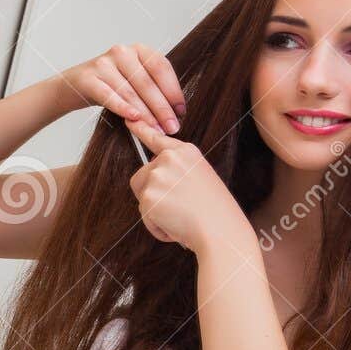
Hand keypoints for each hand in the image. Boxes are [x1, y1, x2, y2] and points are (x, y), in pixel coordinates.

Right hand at [57, 44, 185, 133]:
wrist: (74, 86)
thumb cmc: (110, 86)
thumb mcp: (133, 81)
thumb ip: (153, 89)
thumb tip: (177, 112)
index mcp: (139, 50)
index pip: (161, 68)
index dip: (173, 90)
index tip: (181, 111)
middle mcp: (122, 52)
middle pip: (147, 83)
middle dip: (162, 108)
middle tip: (172, 127)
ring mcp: (103, 64)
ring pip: (130, 92)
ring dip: (145, 114)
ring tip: (155, 130)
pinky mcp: (89, 79)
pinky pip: (109, 96)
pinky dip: (123, 108)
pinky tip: (134, 120)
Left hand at [128, 120, 252, 254]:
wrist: (220, 230)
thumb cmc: (215, 210)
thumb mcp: (200, 177)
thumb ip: (177, 170)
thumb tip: (157, 175)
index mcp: (185, 151)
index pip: (156, 138)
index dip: (141, 129)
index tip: (130, 120)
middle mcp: (169, 158)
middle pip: (142, 175)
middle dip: (151, 193)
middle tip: (177, 207)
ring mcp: (157, 175)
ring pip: (142, 196)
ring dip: (155, 210)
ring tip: (179, 216)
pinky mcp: (148, 196)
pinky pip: (144, 215)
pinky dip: (156, 226)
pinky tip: (176, 225)